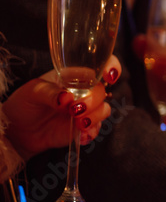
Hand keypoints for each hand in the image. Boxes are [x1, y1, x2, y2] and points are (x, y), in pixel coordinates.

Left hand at [4, 58, 121, 158]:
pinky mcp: (85, 127)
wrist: (19, 130)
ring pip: (104, 109)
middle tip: (75, 110)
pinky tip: (80, 135)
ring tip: (79, 124)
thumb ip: (50, 93)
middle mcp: (83, 91)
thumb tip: (67, 98)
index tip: (109, 76)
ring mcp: (86, 110)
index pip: (98, 66)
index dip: (110, 67)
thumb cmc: (25, 103)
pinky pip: (98, 129)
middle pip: (101, 91)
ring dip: (94, 117)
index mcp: (72, 76)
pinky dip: (91, 132)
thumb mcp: (33, 92)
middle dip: (93, 101)